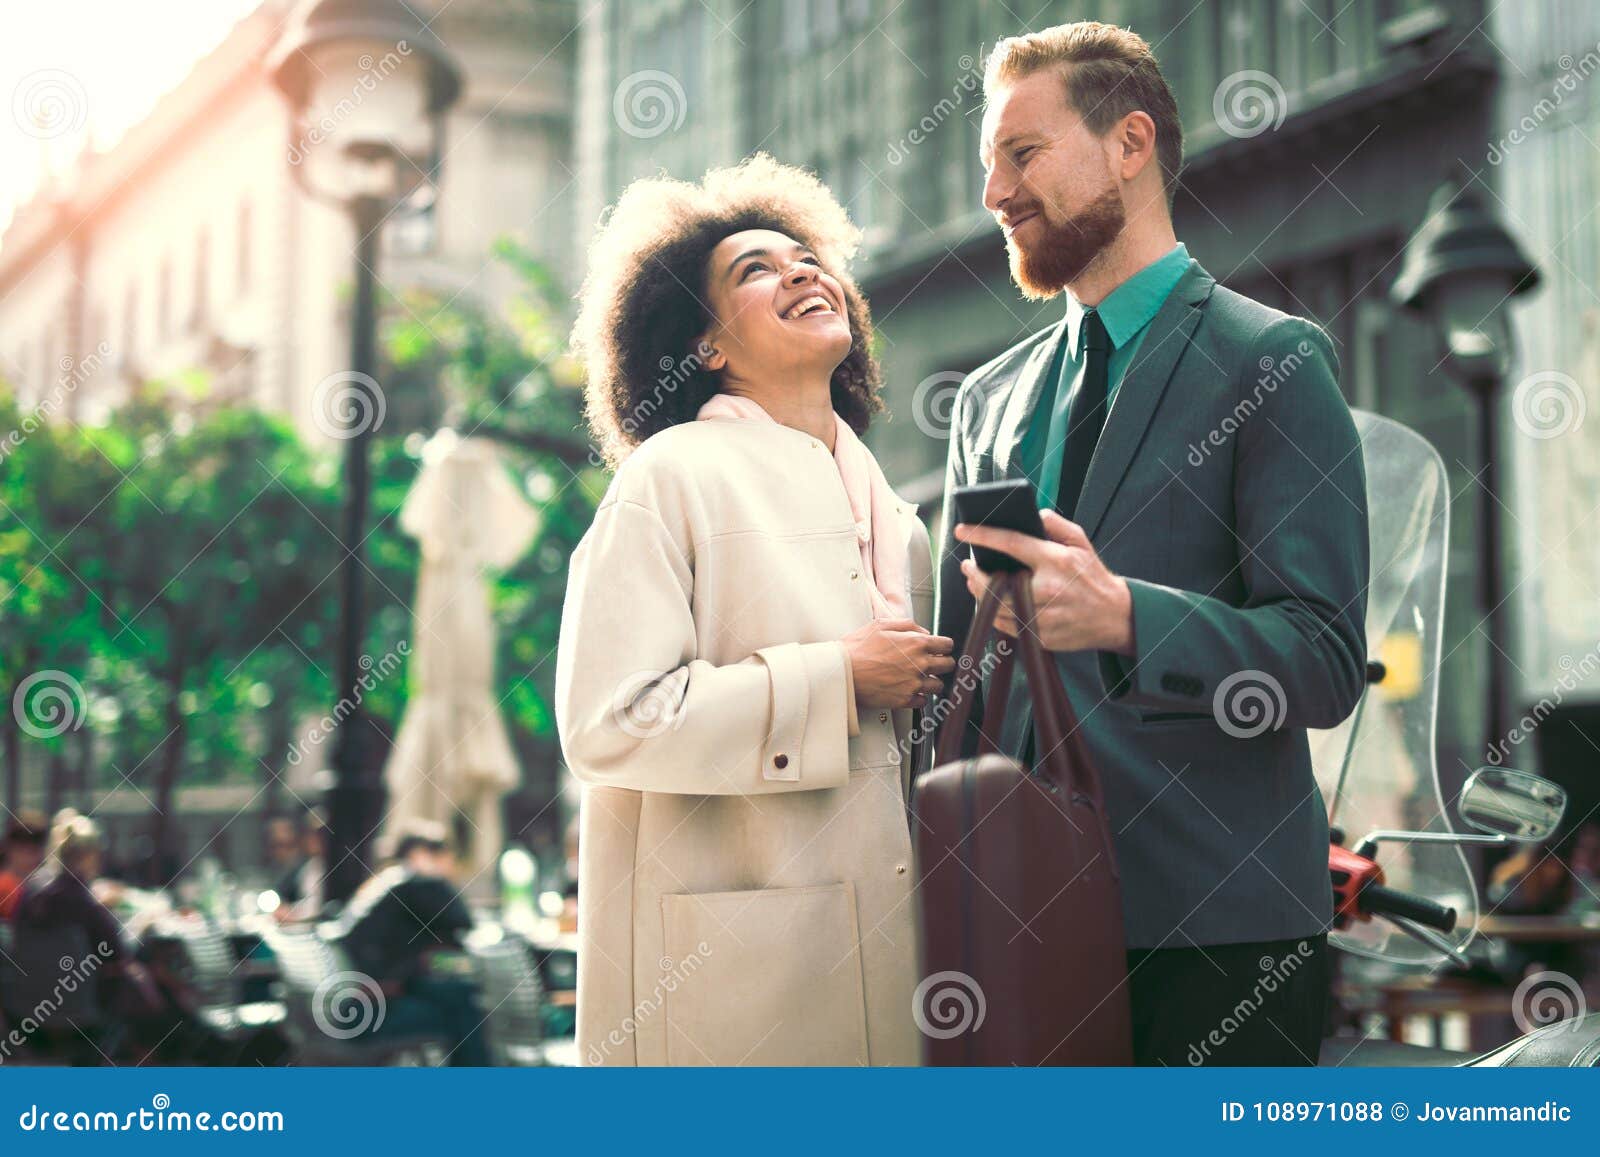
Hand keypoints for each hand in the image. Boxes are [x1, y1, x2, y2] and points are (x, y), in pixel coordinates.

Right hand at [842, 618, 956, 708]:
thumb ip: (907, 624)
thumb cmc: (857, 649)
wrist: (841, 672)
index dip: (943, 646)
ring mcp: (913, 684)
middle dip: (942, 663)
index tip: (939, 649)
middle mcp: (919, 664)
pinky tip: (909, 690)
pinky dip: (918, 697)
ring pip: (938, 686)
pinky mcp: (904, 700)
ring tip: (920, 678)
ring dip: (932, 682)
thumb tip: (923, 631)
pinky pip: (923, 702)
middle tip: (932, 663)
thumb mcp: (880, 624)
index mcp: (916, 643)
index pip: (947, 645)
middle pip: (948, 665)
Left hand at [955, 509, 1134, 654]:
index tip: (962, 529)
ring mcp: (1043, 617)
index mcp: (1056, 561)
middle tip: (967, 566)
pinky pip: (1006, 627)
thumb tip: (1032, 515)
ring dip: (980, 595)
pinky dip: (995, 614)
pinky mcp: (1040, 636)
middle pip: (995, 584)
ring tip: (975, 583)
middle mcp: (1047, 590)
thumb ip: (1056, 524)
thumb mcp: (1081, 543)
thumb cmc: (1093, 576)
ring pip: (995, 609)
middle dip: (974, 575)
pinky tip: (992, 603)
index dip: (983, 535)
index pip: (1011, 543)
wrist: (1114, 616)